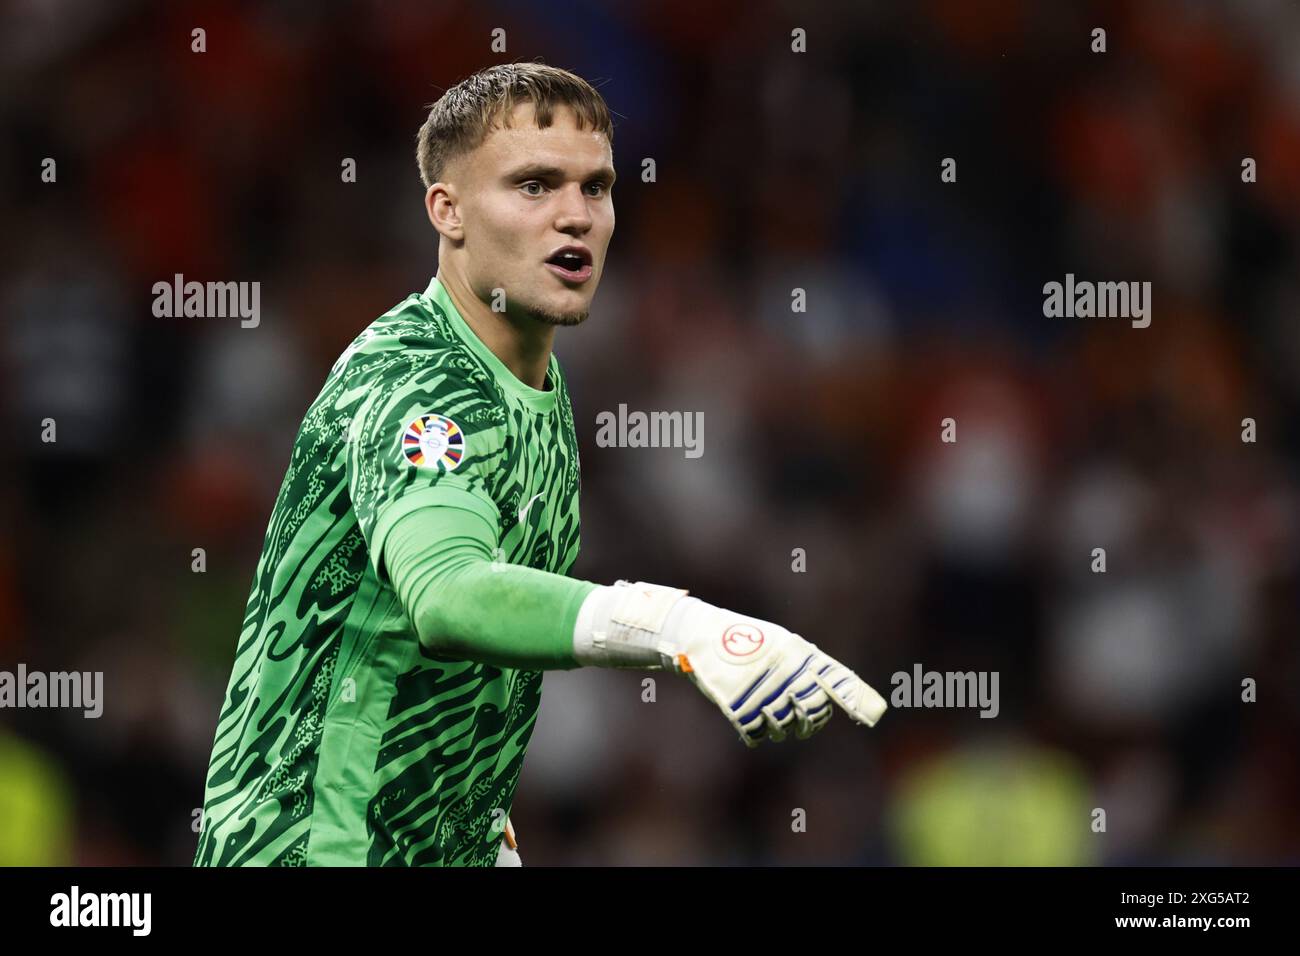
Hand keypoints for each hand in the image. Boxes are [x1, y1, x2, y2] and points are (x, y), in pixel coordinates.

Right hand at [656, 595, 886, 747]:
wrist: (700, 635)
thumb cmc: (746, 640)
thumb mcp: (780, 645)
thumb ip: (806, 670)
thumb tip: (829, 702)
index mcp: (799, 653)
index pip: (836, 679)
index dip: (857, 698)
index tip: (877, 715)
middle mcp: (786, 672)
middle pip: (813, 714)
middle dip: (809, 722)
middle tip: (802, 720)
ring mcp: (762, 689)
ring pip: (785, 728)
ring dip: (778, 726)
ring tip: (766, 708)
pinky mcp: (739, 705)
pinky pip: (757, 734)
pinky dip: (754, 731)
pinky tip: (747, 715)